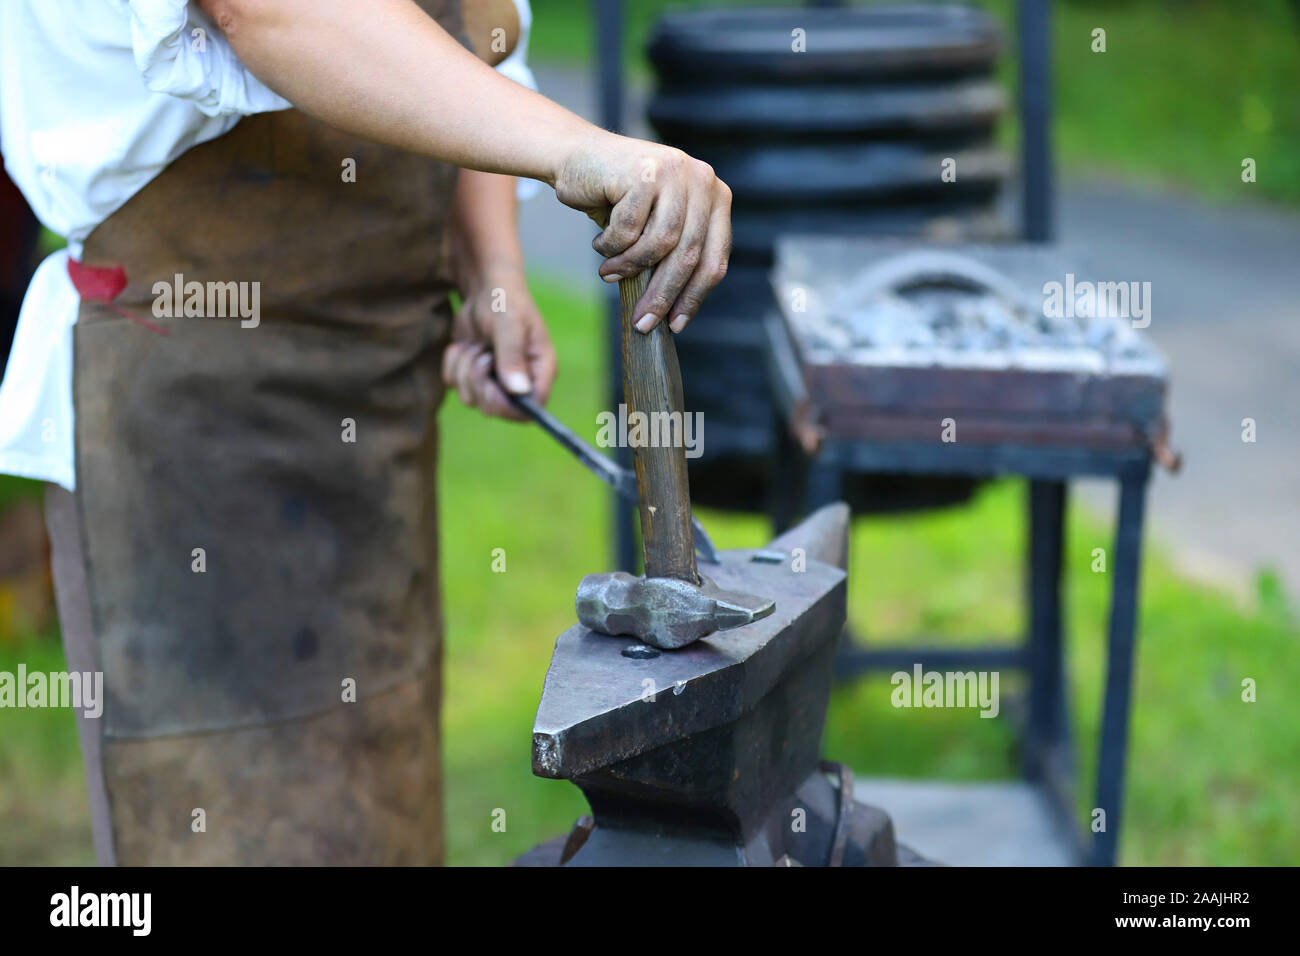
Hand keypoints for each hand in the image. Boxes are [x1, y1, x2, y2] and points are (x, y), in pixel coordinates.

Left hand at [442, 268, 555, 420]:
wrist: (483, 287)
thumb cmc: (505, 299)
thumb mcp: (510, 324)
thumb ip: (513, 357)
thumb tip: (519, 391)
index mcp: (540, 370)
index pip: (531, 408)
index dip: (508, 406)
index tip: (492, 385)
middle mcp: (521, 381)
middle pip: (495, 409)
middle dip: (480, 382)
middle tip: (482, 354)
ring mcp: (495, 380)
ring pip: (470, 398)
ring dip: (465, 369)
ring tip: (476, 345)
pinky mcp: (473, 375)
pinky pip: (454, 385)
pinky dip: (453, 364)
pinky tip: (465, 345)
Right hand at [554, 133, 731, 333]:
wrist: (577, 157)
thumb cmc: (618, 200)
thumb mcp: (656, 227)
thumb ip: (675, 256)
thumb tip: (676, 314)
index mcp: (716, 197)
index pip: (714, 258)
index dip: (694, 297)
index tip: (675, 325)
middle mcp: (702, 179)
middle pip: (688, 254)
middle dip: (662, 294)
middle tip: (642, 322)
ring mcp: (675, 171)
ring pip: (660, 243)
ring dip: (630, 267)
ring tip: (608, 273)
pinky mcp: (645, 171)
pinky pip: (629, 229)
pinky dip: (611, 245)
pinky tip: (600, 242)